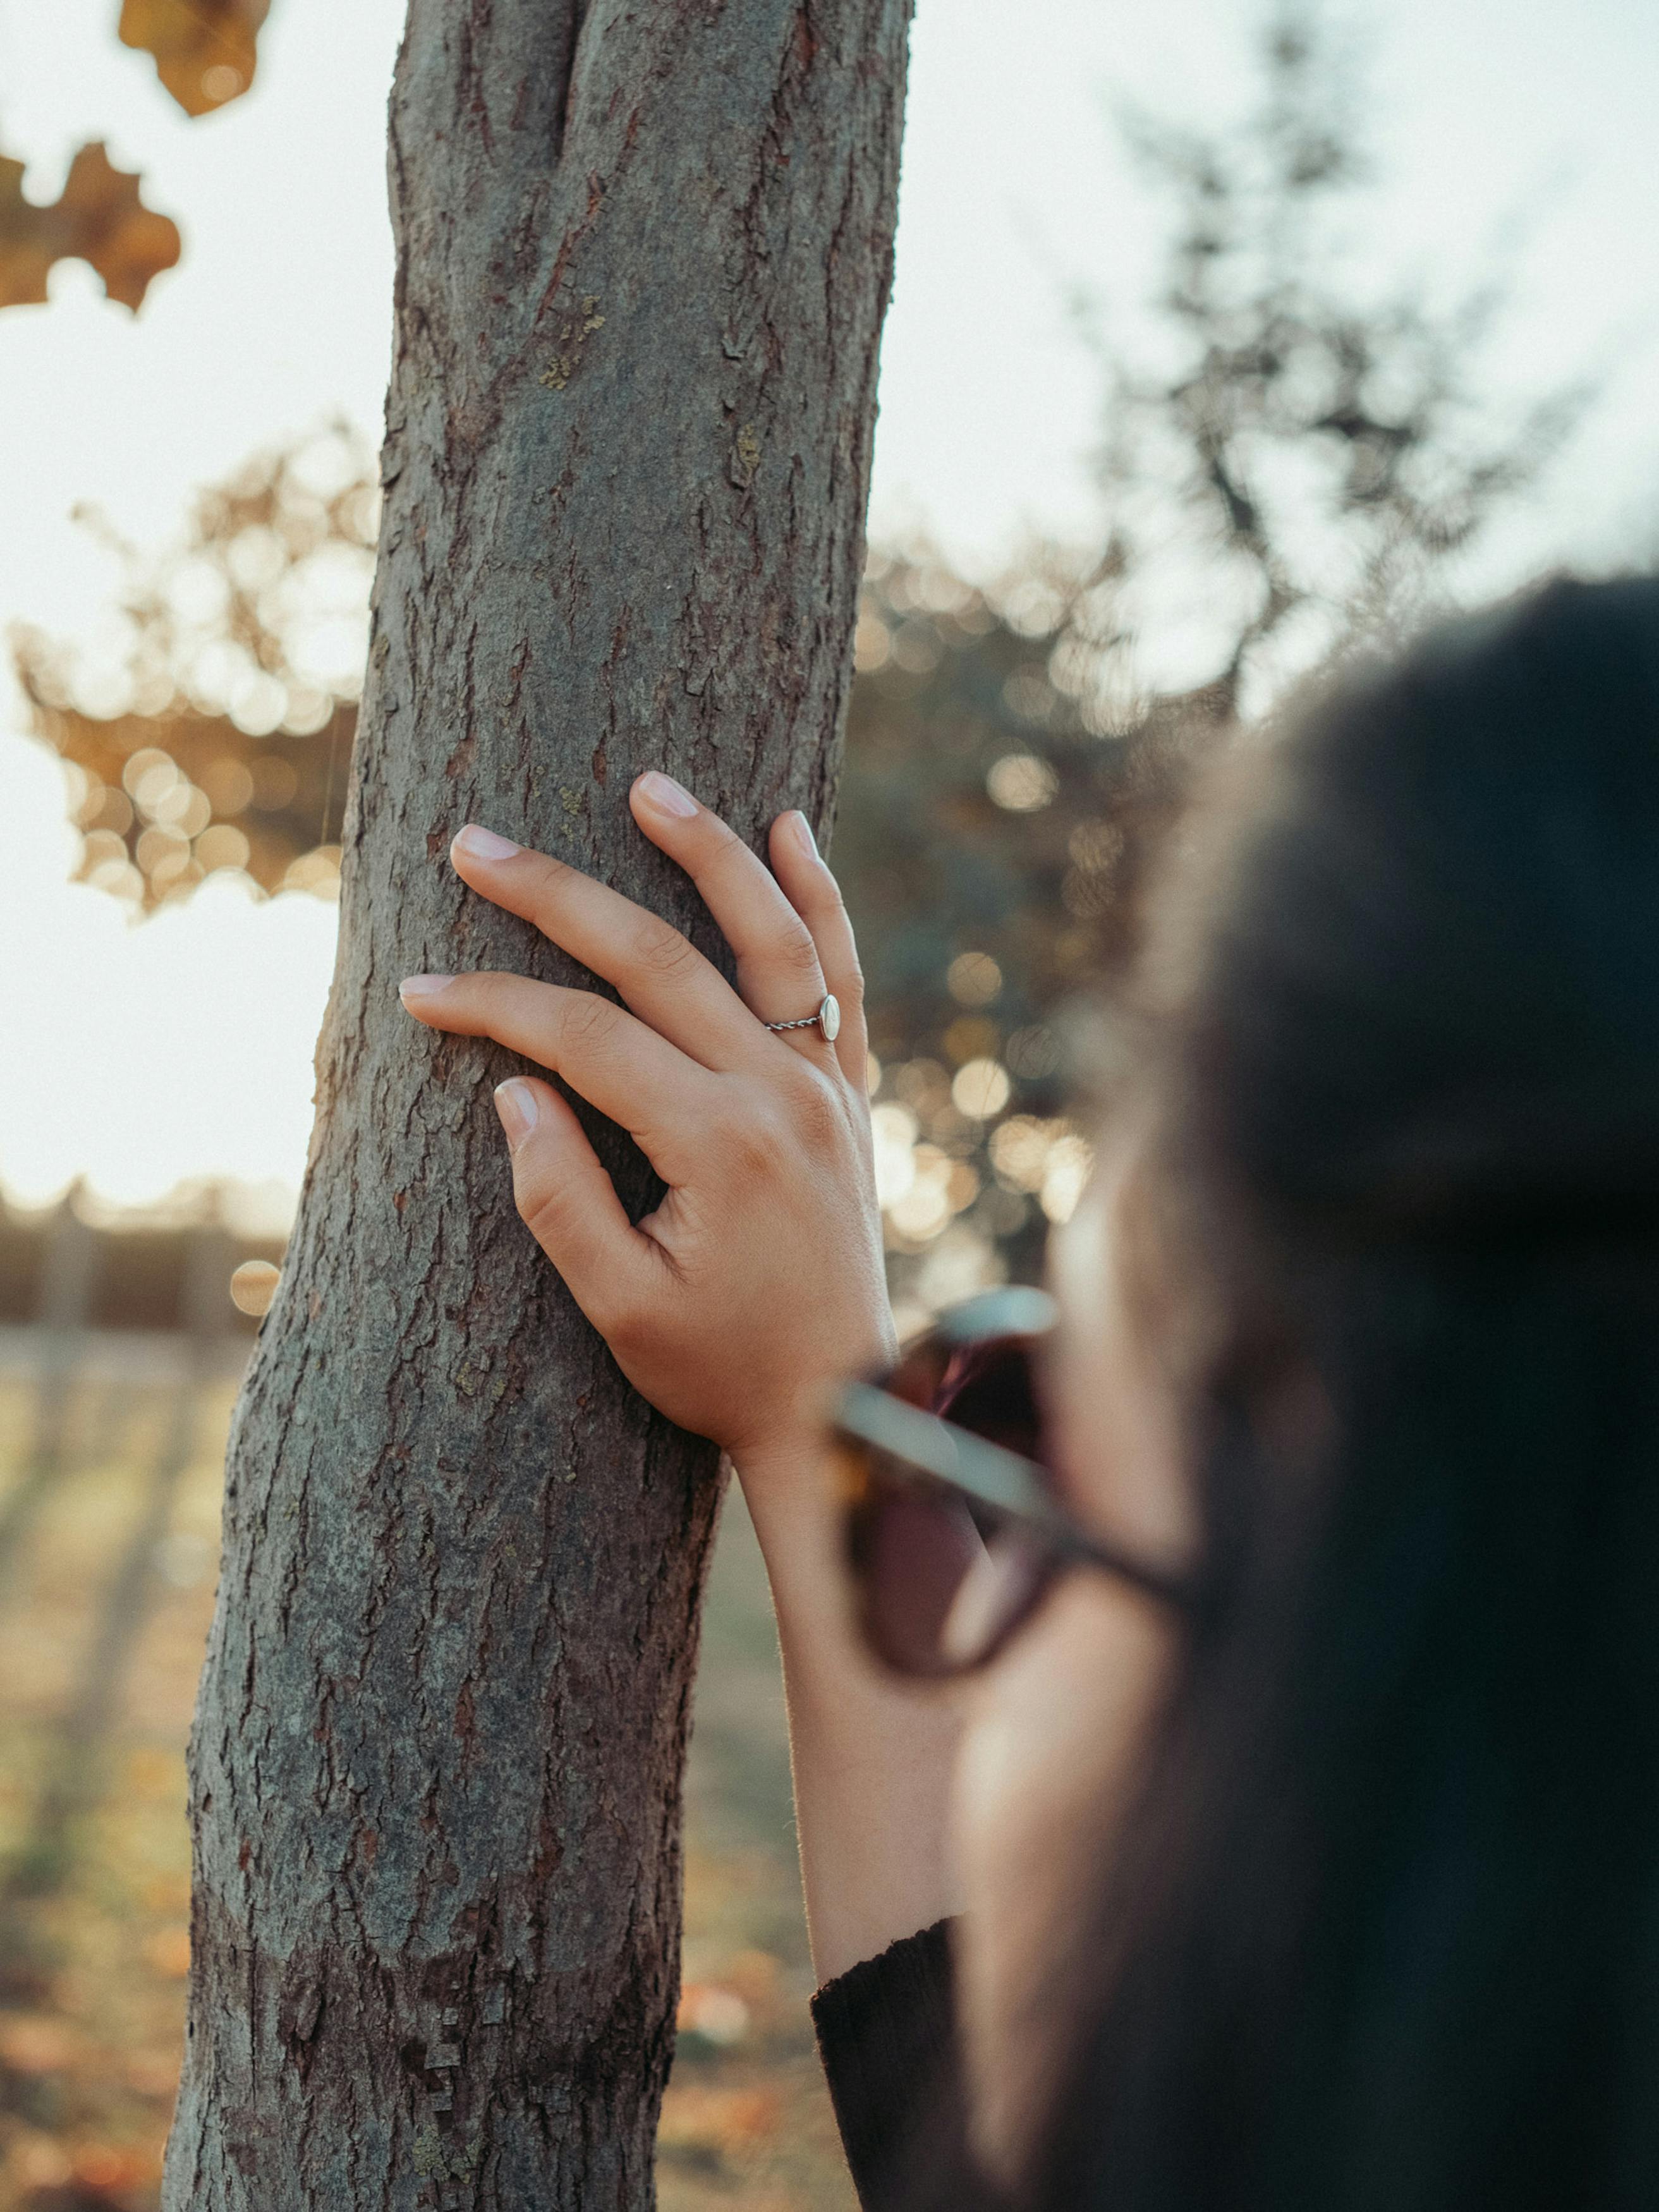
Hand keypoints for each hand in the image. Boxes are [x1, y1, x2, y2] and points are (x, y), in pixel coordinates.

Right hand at [399, 771, 894, 1462]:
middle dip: (556, 897)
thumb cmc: (717, 1367)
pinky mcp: (847, 1093)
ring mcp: (824, 1087)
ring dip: (707, 853)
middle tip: (472, 843)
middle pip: (659, 960)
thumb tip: (513, 1087)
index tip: (419, 990)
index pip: (585, 1038)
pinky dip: (818, 899)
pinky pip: (838, 975)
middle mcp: (782, 1096)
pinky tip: (791, 828)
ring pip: (768, 938)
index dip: (494, 1005)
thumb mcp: (621, 1310)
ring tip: (647, 784)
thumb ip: (562, 1199)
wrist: (835, 1407)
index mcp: (719, 1145)